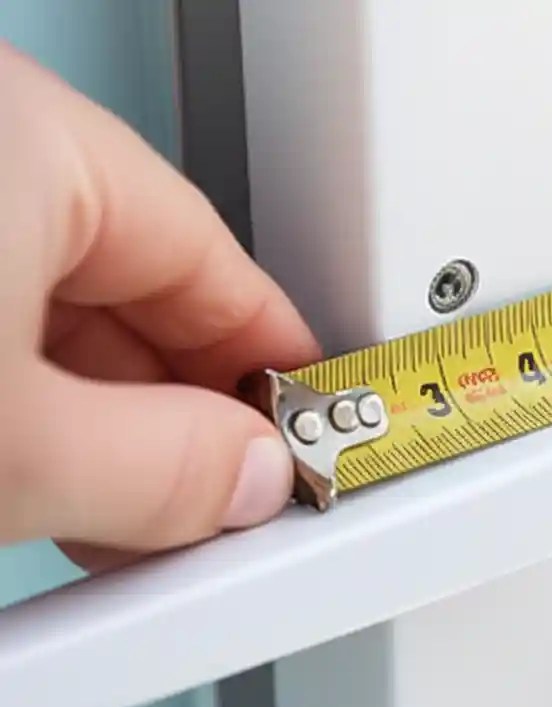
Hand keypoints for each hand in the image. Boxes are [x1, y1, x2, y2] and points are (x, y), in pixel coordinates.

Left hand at [0, 43, 320, 568]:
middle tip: (209, 503)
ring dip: (91, 416)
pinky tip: (29, 473)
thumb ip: (161, 469)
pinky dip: (15, 393)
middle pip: (135, 287)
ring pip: (49, 307)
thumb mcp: (7, 438)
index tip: (305, 433)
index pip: (211, 256)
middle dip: (176, 412)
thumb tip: (250, 479)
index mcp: (25, 131)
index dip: (275, 364)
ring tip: (110, 514)